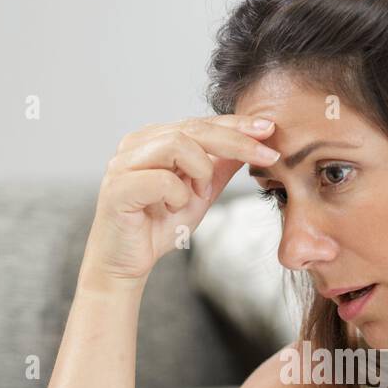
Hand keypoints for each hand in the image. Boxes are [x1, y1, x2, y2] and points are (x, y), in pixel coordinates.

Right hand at [82, 114, 279, 282]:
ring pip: (177, 144)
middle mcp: (136, 144)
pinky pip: (162, 180)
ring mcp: (123, 163)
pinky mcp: (118, 188)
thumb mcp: (200, 195)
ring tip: (198, 195)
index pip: (201, 123)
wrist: (126, 264)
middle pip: (194, 129)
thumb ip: (219, 169)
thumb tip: (252, 144)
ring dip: (200, 172)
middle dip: (236, 141)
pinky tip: (172, 209)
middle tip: (268, 155)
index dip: (237, 126)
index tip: (270, 130)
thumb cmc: (158, 227)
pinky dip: (177, 196)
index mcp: (154, 139)